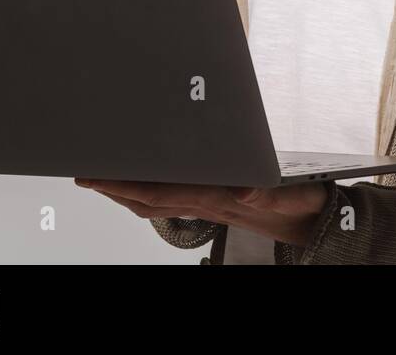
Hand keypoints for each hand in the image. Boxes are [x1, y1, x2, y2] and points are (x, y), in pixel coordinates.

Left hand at [75, 178, 329, 246]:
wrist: (312, 223)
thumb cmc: (301, 206)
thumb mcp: (293, 196)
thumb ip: (271, 194)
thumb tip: (248, 189)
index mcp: (220, 199)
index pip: (164, 193)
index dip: (128, 184)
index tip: (100, 174)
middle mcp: (208, 203)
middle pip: (150, 199)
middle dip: (114, 187)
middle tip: (84, 172)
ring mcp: (209, 205)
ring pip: (157, 201)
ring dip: (125, 191)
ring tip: (101, 176)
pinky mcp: (215, 201)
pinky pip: (172, 198)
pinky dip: (149, 190)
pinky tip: (142, 180)